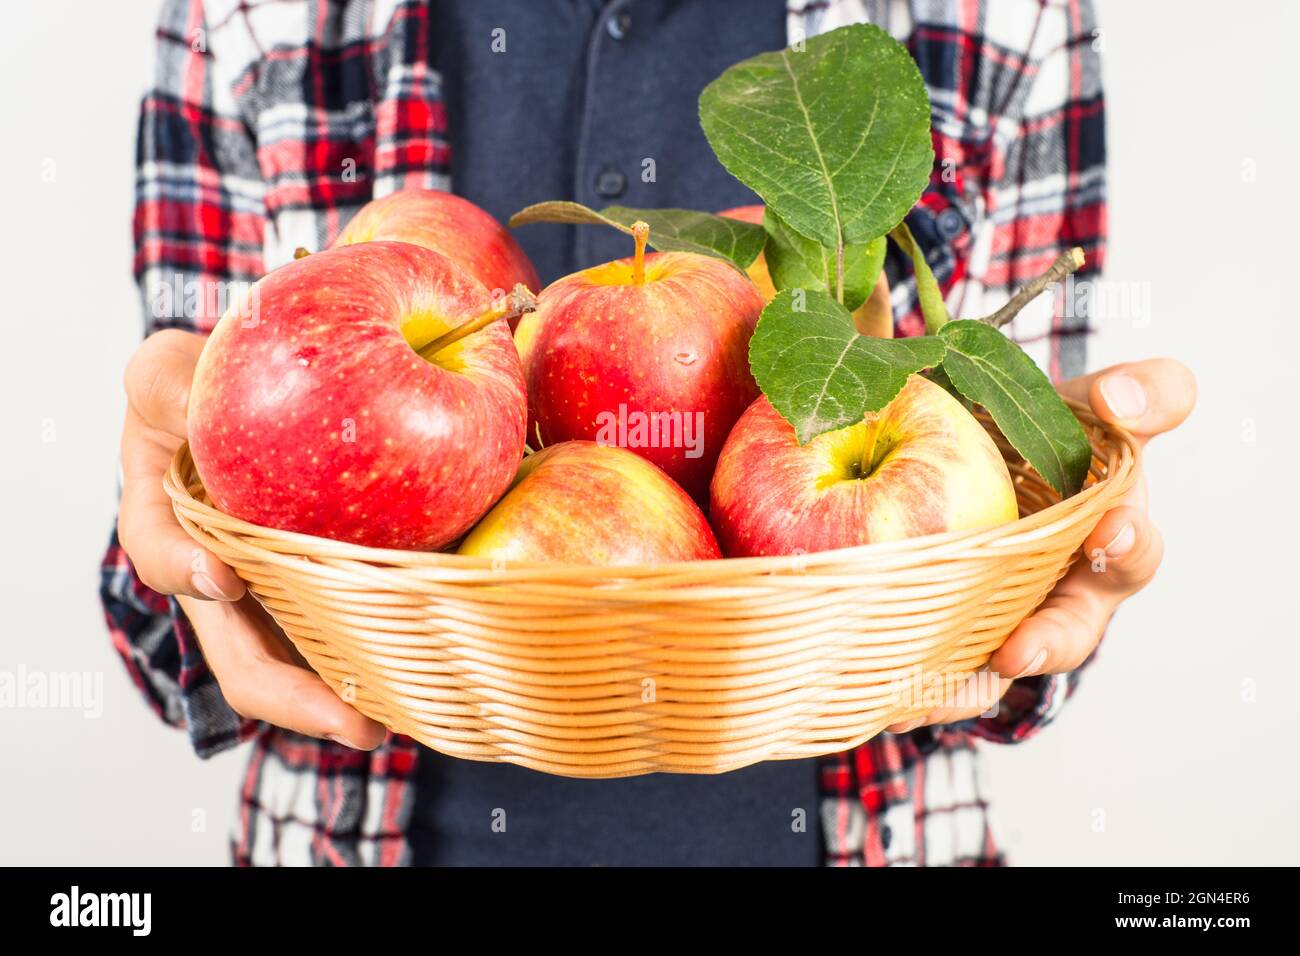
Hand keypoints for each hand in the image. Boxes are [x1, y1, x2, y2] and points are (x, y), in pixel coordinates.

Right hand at [117, 330, 385, 748]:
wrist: (260, 397)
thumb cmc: (201, 385)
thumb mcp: (168, 371)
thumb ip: (166, 383)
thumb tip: (189, 408)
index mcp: (167, 523)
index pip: (157, 553)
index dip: (183, 569)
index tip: (224, 577)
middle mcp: (223, 580)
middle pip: (244, 658)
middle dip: (295, 697)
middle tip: (356, 722)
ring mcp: (279, 597)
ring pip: (306, 665)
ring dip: (349, 700)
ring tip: (397, 724)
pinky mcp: (333, 592)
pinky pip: (357, 630)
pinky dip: (390, 653)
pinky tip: (436, 669)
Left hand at [886, 358, 1196, 732]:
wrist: (978, 448)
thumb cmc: (1050, 434)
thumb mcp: (1096, 405)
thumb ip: (1139, 392)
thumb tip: (1125, 399)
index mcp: (1110, 541)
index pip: (1134, 551)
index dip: (1127, 545)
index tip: (1108, 530)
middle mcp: (1064, 593)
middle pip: (1067, 633)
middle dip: (1045, 644)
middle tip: (1017, 650)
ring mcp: (1008, 618)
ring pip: (996, 666)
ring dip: (966, 687)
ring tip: (927, 700)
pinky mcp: (957, 632)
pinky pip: (942, 667)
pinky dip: (914, 687)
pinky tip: (882, 705)